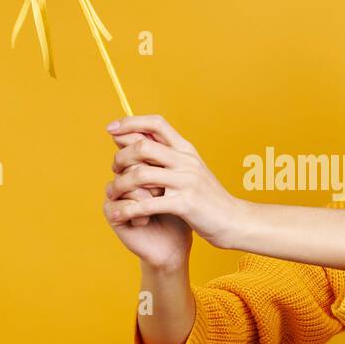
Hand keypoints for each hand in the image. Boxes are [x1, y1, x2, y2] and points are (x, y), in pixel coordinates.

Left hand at [104, 114, 246, 249]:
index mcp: (186, 150)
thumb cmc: (207, 198)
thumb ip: (166, 155)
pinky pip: (148, 204)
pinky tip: (118, 215)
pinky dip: (129, 210)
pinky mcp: (185, 204)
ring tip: (113, 193)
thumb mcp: (190, 170)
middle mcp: (186, 161)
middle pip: (143, 146)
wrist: (234, 220)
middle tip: (114, 168)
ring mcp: (187, 182)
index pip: (156, 124)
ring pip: (141, 175)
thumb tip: (136, 139)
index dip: (130, 122)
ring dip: (120, 184)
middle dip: (121, 156)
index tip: (110, 128)